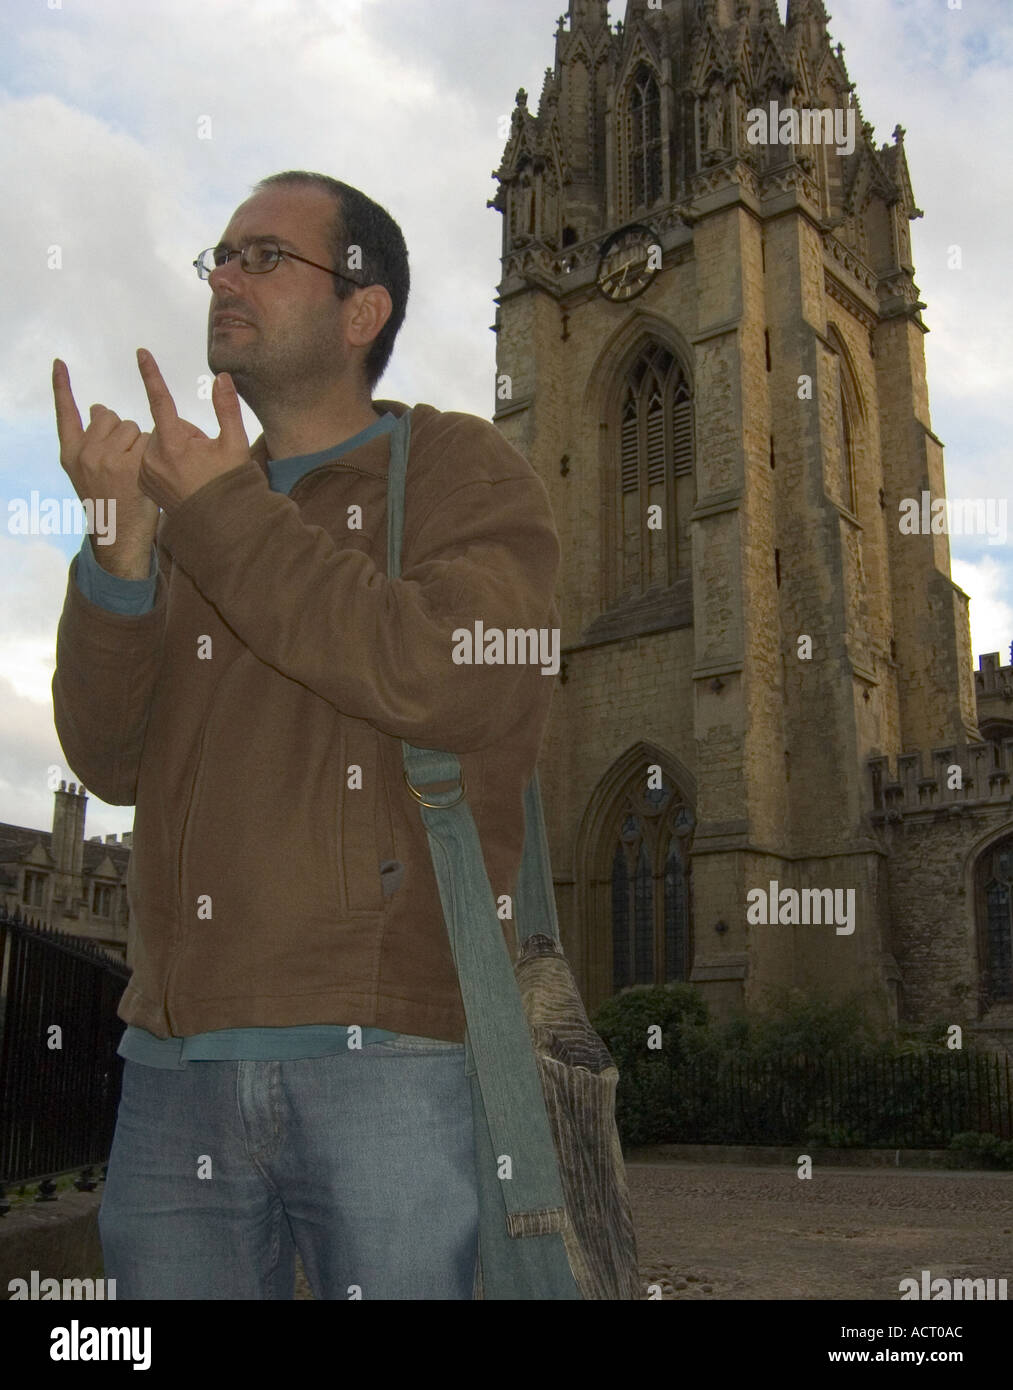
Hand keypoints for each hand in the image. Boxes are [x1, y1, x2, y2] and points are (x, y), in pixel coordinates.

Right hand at [52, 358, 158, 576]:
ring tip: (138, 472)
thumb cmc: (111, 502)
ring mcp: (107, 459)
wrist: (121, 536)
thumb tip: (99, 408)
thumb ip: (91, 442)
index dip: (61, 387)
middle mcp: (85, 454)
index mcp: (71, 454)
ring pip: (133, 427)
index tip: (59, 363)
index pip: (66, 414)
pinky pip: (149, 440)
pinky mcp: (132, 466)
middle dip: (123, 433)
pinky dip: (155, 450)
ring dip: (141, 442)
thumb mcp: (88, 473)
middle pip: (111, 418)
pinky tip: (151, 464)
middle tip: (125, 465)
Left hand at [135, 348, 250, 511]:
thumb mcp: (235, 445)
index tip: (141, 353)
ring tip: (193, 470)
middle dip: (183, 433)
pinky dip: (164, 461)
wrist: (219, 525)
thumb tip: (221, 378)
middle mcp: (152, 458)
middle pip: (165, 426)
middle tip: (204, 456)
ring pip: (158, 442)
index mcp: (174, 446)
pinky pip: (151, 458)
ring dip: (174, 448)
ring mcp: (144, 471)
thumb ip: (227, 409)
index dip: (152, 375)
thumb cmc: (230, 485)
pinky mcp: (142, 481)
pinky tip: (180, 478)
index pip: (161, 401)